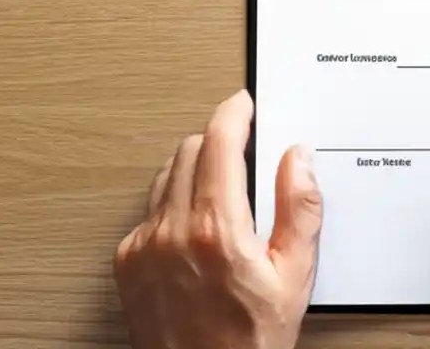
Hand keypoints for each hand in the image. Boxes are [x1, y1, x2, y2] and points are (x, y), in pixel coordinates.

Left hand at [113, 91, 321, 348]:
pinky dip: (174, 204)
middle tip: (246, 152)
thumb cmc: (251, 340)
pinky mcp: (127, 262)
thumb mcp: (296, 274)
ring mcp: (144, 246)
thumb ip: (301, 208)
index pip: (219, 143)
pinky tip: (199, 227)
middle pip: (189, 151)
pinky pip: (150, 210)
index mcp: (217, 229)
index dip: (234, 114)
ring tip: (225, 191)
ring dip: (195, 170)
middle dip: (219, 142)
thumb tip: (298, 159)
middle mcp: (172, 231)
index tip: (245, 104)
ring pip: (166, 176)